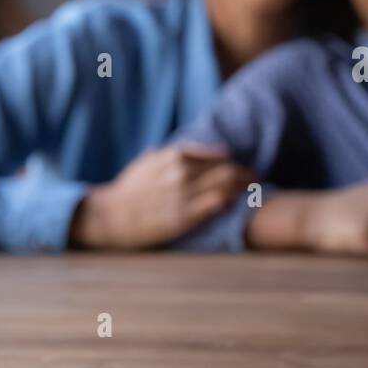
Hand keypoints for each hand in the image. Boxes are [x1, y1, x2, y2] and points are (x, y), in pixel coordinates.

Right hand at [69, 145, 254, 249]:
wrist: (110, 216)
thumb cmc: (129, 189)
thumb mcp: (150, 160)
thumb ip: (176, 153)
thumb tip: (204, 151)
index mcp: (175, 157)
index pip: (219, 156)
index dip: (235, 162)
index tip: (243, 167)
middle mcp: (183, 172)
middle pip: (228, 170)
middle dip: (246, 174)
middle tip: (256, 178)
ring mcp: (185, 194)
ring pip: (227, 186)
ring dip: (244, 188)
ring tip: (254, 191)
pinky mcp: (185, 216)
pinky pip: (217, 204)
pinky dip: (231, 201)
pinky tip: (236, 204)